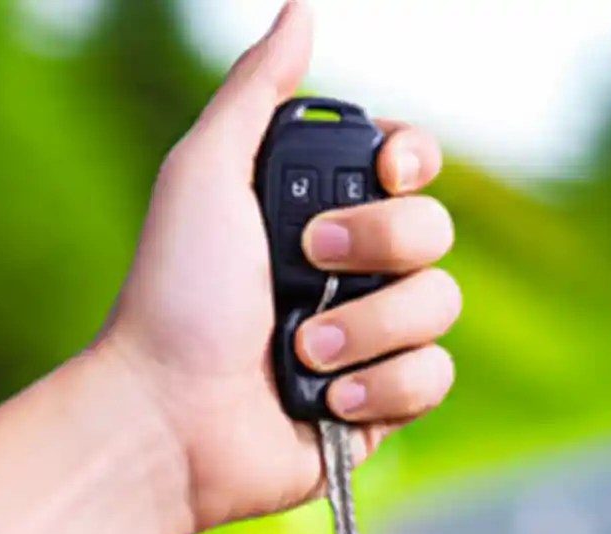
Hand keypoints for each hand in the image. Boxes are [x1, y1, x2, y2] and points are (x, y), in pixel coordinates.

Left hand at [98, 0, 458, 533]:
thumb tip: (301, 11)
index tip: (385, 172)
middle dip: (378, 246)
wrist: (169, 416)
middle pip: (437, 230)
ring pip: (441, 305)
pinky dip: (381, 386)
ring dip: (365, 326)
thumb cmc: (176, 295)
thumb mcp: (205, 174)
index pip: (413, 166)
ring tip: (301, 350)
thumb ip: (257, 93)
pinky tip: (327, 400)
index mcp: (323, 210)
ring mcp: (376, 334)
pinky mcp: (388, 399)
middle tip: (306, 262)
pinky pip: (436, 375)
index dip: (414, 163)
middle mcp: (358, 268)